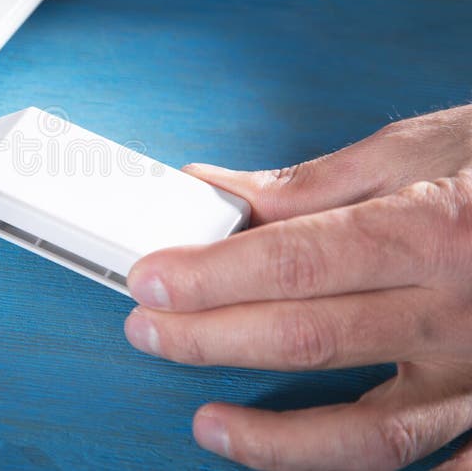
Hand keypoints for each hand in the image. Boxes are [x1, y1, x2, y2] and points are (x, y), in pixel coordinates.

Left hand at [124, 105, 471, 469]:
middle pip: (312, 339)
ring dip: (279, 439)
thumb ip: (310, 184)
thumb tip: (216, 189)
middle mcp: (461, 309)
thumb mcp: (415, 151)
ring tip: (208, 426)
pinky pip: (451, 470)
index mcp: (433, 230)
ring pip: (372, 431)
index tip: (150, 278)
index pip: (295, 261)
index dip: (210, 274)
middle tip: (149, 330)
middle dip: (211, 338)